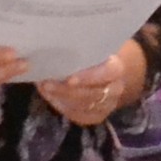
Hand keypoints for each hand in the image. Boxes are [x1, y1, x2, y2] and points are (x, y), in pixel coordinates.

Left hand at [34, 40, 150, 129]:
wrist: (110, 73)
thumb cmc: (95, 55)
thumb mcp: (92, 47)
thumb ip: (79, 48)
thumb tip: (52, 44)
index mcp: (116, 69)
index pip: (104, 74)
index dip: (87, 77)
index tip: (69, 78)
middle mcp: (115, 89)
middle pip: (90, 94)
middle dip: (65, 90)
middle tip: (45, 83)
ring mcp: (107, 105)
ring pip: (82, 106)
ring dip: (60, 98)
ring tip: (44, 88)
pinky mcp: (97, 116)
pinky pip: (78, 115)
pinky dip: (62, 107)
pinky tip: (51, 97)